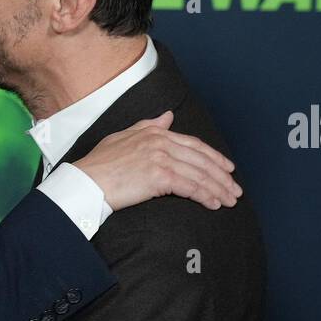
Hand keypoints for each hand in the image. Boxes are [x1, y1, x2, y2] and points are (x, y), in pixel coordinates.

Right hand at [72, 110, 240, 211]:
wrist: (86, 181)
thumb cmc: (99, 164)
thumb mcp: (123, 137)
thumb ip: (148, 126)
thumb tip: (168, 116)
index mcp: (155, 132)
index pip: (193, 144)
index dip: (214, 157)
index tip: (227, 168)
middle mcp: (161, 142)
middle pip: (201, 159)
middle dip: (221, 175)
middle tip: (234, 189)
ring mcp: (161, 158)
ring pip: (199, 174)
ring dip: (218, 188)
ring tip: (229, 200)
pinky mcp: (159, 177)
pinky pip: (190, 187)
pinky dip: (205, 196)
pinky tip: (214, 204)